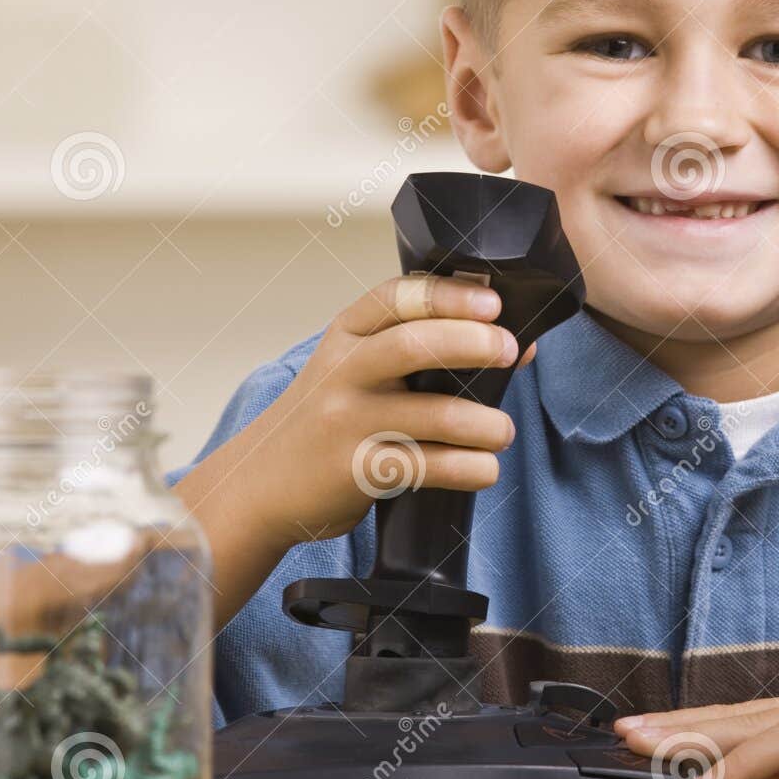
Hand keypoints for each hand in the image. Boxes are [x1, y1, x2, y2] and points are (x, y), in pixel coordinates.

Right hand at [179, 275, 530, 624]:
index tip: (493, 303)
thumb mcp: (357, 369)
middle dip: (474, 343)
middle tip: (510, 352)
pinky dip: (471, 469)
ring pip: (434, 414)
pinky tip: (485, 468)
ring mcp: (348, 422)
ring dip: (485, 424)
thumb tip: (518, 346)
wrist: (259, 483)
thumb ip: (422, 352)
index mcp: (347, 334)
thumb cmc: (327, 418)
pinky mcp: (356, 472)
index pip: (397, 297)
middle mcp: (343, 372)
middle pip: (414, 345)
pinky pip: (430, 467)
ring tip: (502, 430)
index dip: (449, 295)